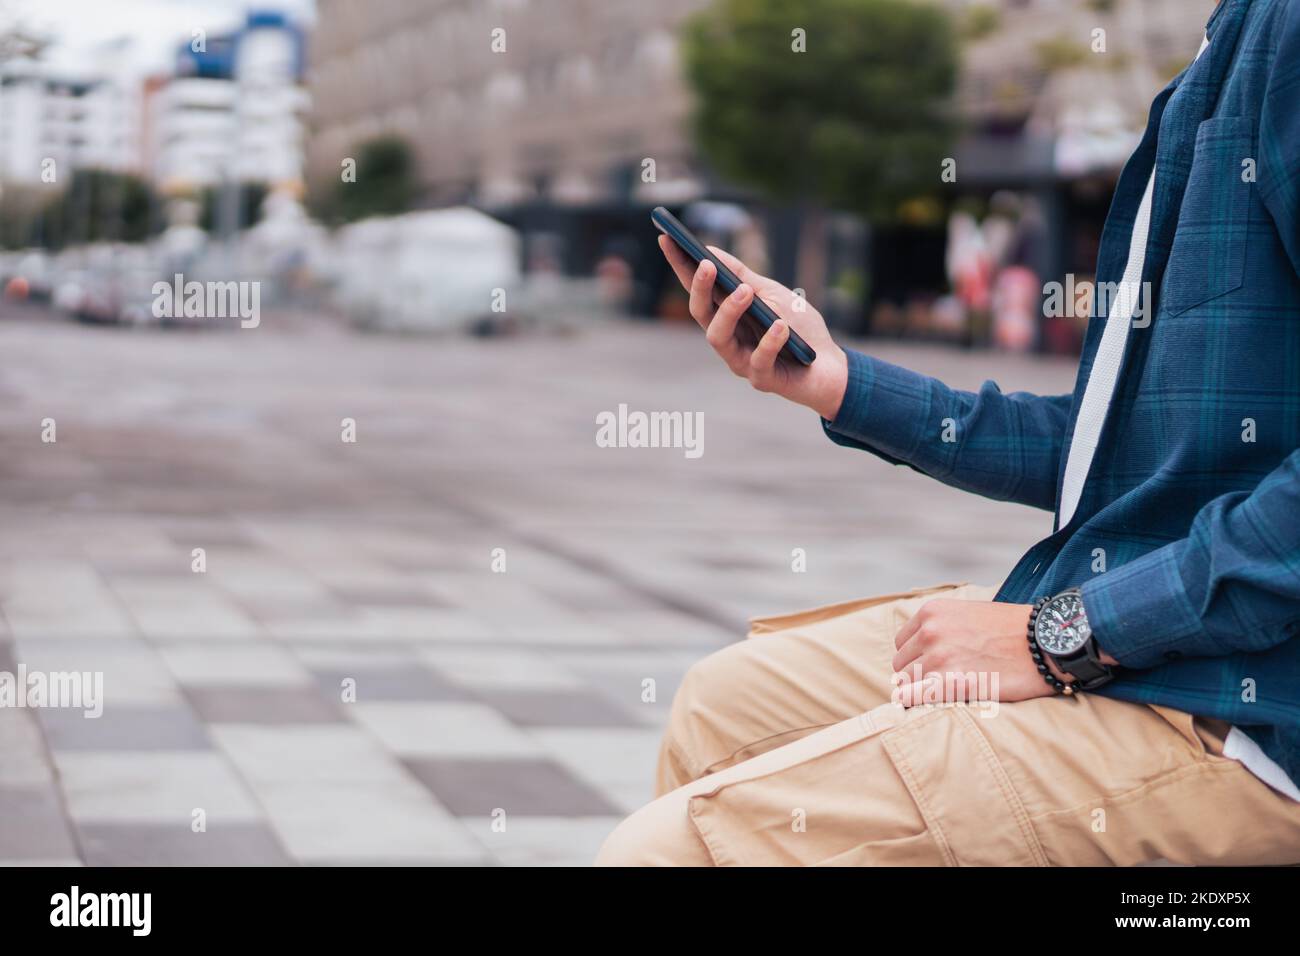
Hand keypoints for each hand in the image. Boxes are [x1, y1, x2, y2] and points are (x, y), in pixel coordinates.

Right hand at [658, 235, 848, 419]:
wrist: (830, 366)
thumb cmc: (800, 328)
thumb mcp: (773, 294)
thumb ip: (744, 277)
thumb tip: (711, 251)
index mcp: (728, 315)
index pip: (699, 289)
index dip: (680, 266)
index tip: (667, 239)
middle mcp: (728, 337)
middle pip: (701, 313)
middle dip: (699, 288)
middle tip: (706, 264)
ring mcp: (741, 360)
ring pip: (718, 337)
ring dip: (729, 311)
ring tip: (745, 291)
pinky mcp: (762, 378)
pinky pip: (759, 360)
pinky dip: (770, 341)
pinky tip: (780, 325)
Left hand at [891, 598, 1061, 705]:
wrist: (1045, 643)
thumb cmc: (1014, 630)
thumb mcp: (969, 613)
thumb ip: (943, 627)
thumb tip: (924, 649)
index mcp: (932, 612)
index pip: (902, 643)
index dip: (915, 658)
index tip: (930, 668)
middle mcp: (930, 632)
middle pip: (902, 665)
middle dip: (917, 676)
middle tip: (941, 685)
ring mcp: (938, 658)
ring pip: (908, 684)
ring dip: (923, 692)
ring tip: (947, 695)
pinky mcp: (950, 683)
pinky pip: (913, 698)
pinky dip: (915, 704)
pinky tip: (928, 707)